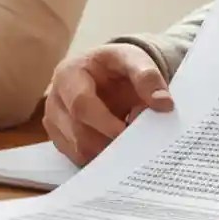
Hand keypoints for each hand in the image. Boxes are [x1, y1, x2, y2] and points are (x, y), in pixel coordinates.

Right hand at [43, 43, 172, 165]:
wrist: (107, 73)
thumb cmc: (117, 65)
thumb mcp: (134, 60)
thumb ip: (148, 78)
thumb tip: (164, 103)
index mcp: (69, 74)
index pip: (81, 104)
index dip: (105, 122)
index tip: (128, 132)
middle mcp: (55, 99)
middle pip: (77, 133)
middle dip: (108, 142)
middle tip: (135, 145)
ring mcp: (54, 121)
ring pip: (77, 150)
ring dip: (106, 153)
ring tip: (129, 145)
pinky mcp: (61, 139)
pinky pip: (78, 159)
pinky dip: (100, 160)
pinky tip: (118, 152)